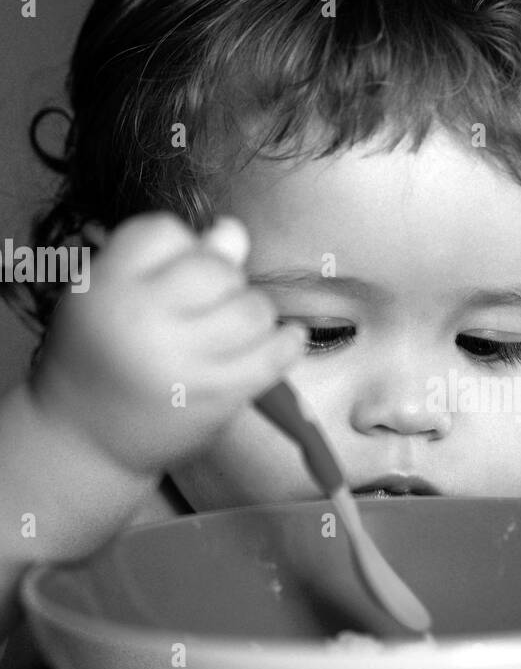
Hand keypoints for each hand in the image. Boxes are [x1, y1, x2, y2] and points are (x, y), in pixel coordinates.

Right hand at [29, 214, 305, 477]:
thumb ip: (170, 260)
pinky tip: (285, 337)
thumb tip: (234, 231)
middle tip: (206, 304)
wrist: (86, 438)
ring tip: (233, 328)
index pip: (164, 230)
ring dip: (252, 313)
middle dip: (223, 279)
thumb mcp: (112, 295)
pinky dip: (287, 343)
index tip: (175, 270)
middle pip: (216, 268)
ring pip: (252, 310)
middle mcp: (142, 322)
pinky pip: (273, 358)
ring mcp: (182, 363)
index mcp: (105, 287)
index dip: (180, 245)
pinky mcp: (216, 398)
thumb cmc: (101, 356)